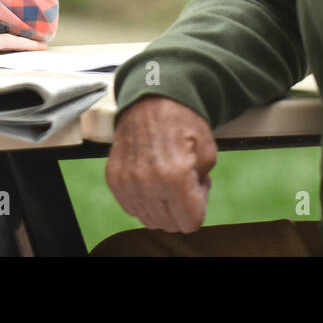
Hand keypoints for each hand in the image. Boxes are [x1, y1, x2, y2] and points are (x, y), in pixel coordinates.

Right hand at [105, 95, 216, 232]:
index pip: (190, 223)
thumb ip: (202, 187)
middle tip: (185, 180)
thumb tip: (191, 206)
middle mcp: (147, 182)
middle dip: (182, 207)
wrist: (152, 98)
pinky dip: (145, 199)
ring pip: (150, 219)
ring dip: (163, 205)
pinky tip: (153, 177)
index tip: (198, 187)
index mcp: (174, 176)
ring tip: (169, 177)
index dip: (199, 207)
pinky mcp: (114, 179)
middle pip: (170, 224)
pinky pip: (132, 207)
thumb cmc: (183, 122)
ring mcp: (126, 182)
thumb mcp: (208, 153)